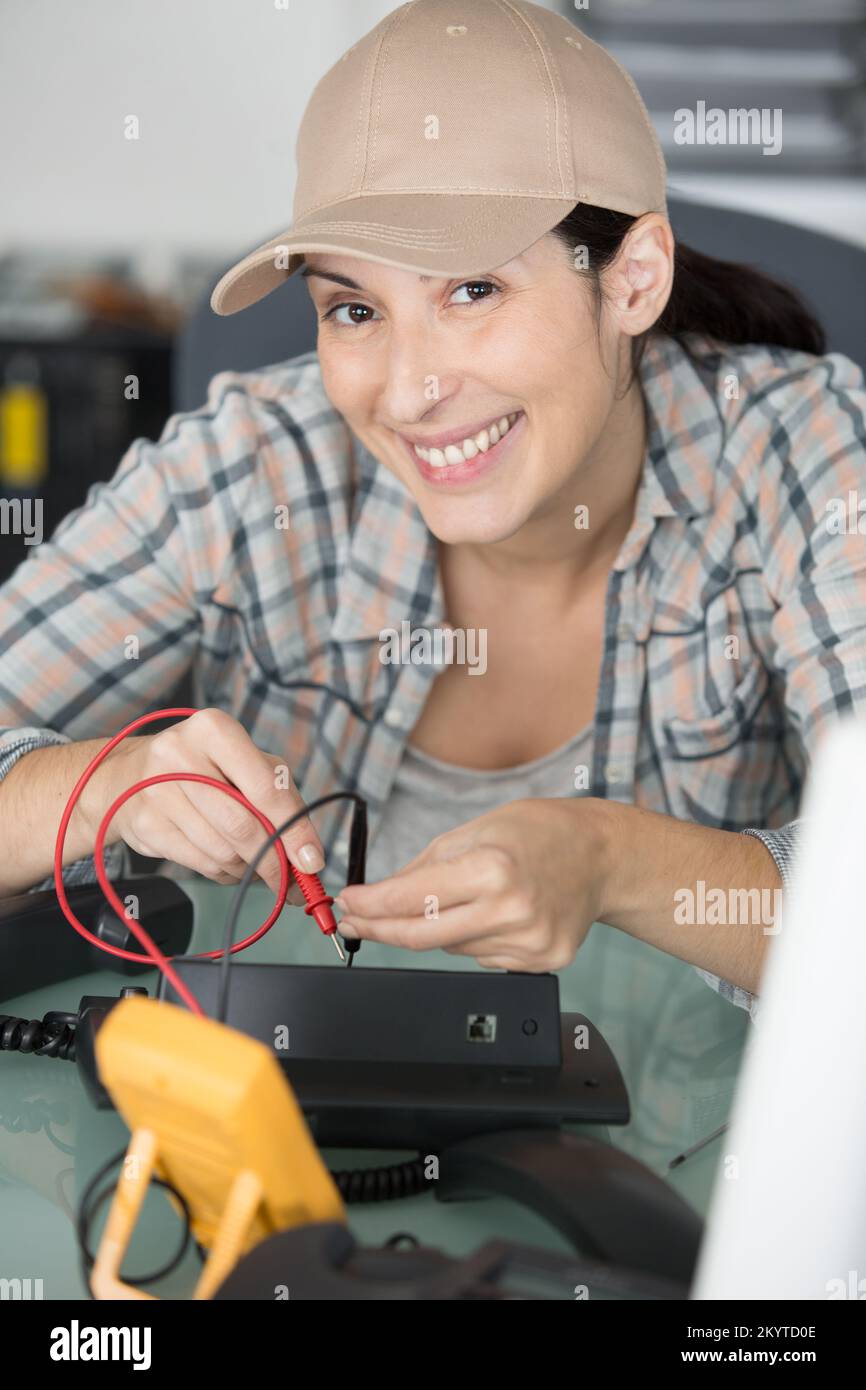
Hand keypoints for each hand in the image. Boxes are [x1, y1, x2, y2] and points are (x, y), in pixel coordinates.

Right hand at [79, 707, 324, 901]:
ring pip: (222, 851)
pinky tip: (230, 863)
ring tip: (255, 863)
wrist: (128, 774)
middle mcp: (180, 755)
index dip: (294, 830)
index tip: (312, 861)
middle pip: (243, 827)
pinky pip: (200, 864)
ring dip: (248, 868)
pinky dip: (225, 872)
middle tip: (292, 880)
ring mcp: (157, 792)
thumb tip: (307, 855)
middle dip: (274, 861)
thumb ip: (281, 799)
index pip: (266, 789)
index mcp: (214, 730)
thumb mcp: (247, 762)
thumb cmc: (203, 766)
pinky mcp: (146, 826)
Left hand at [334, 797, 610, 970]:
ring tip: (466, 897)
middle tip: (355, 922)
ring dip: (438, 928)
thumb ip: (423, 868)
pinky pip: (483, 957)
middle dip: (380, 929)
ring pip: (451, 949)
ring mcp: (529, 941)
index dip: (370, 906)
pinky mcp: (541, 961)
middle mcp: (511, 909)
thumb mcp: (474, 830)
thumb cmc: (537, 832)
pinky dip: (474, 937)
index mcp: (491, 868)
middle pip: (421, 937)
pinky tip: (496, 913)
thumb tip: (377, 899)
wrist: (600, 855)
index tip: (348, 904)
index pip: (411, 899)